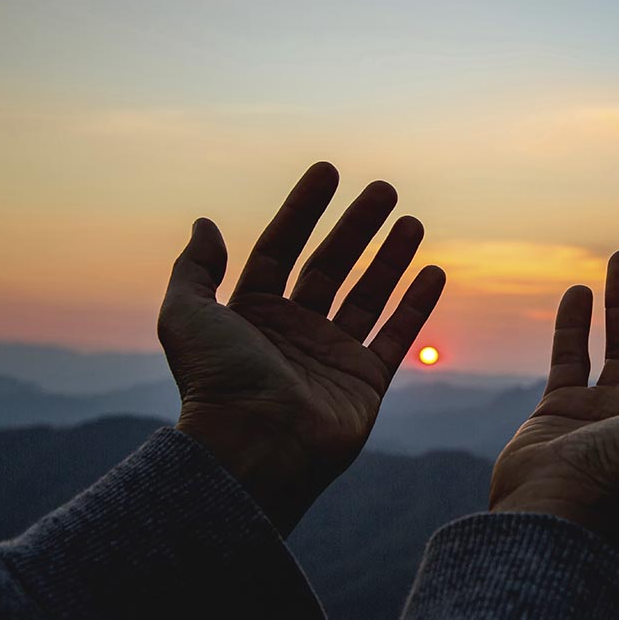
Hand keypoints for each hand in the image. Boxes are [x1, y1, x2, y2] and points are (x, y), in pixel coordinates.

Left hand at [159, 162, 444, 534]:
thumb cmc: (216, 382)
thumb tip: (205, 224)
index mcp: (251, 314)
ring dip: (391, 257)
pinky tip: (433, 271)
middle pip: (330, 265)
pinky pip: (396, 336)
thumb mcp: (185, 315)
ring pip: (367, 295)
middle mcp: (293, 331)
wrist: (254, 447)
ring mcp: (331, 356)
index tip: (327, 172)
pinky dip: (416, 304)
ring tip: (412, 221)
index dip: (301, 209)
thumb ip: (195, 268)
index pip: (280, 248)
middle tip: (383, 189)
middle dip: (356, 226)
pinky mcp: (365, 383)